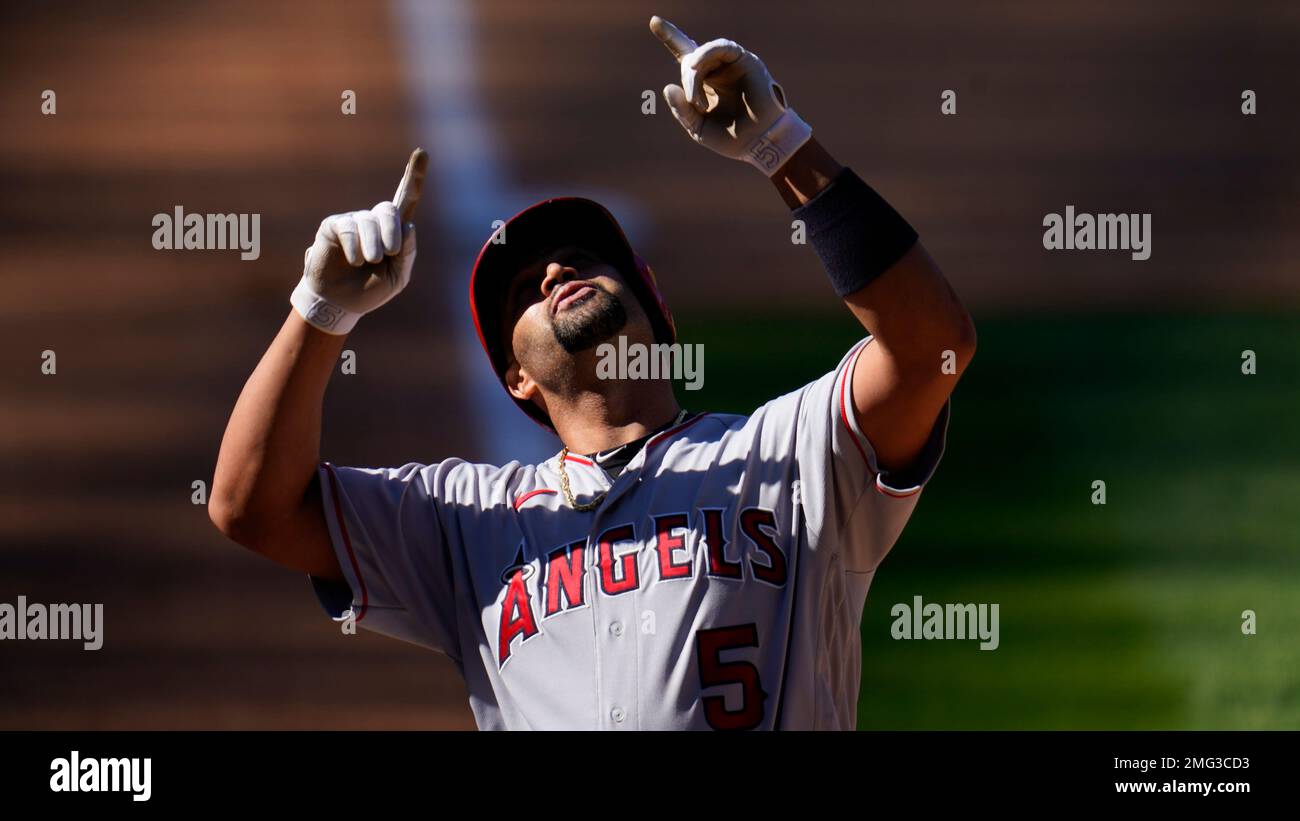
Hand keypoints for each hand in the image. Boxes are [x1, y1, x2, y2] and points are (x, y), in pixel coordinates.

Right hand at [291, 148, 428, 334]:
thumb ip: (407, 254)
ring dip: (372, 245)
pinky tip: (354, 260)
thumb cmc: (370, 290)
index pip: (406, 199)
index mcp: (394, 231)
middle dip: (392, 230)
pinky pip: (348, 228)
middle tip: (389, 253)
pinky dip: (354, 247)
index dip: (415, 176)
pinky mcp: (333, 226)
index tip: (422, 152)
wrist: (340, 303)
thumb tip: (409, 226)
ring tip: (368, 262)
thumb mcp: (397, 277)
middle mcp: (374, 221)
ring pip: (369, 221)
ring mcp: (353, 221)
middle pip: (389, 210)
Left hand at [649, 16, 811, 175]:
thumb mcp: (698, 127)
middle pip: (689, 60)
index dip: (670, 37)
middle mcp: (717, 70)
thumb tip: (667, 87)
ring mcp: (731, 64)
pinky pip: (721, 46)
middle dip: (687, 81)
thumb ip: (682, 110)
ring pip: (702, 55)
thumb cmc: (732, 138)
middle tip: (695, 105)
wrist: (761, 142)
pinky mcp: (745, 59)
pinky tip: (696, 67)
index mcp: (706, 84)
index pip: (685, 56)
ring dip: (694, 76)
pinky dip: (706, 53)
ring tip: (696, 99)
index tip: (653, 21)